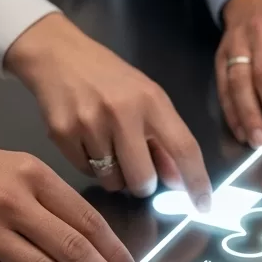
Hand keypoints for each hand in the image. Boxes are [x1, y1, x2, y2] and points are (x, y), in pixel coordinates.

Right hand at [5, 12, 211, 206]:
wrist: (57, 55)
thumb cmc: (110, 79)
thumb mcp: (146, 98)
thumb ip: (164, 139)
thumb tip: (179, 183)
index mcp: (152, 101)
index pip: (184, 149)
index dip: (197, 182)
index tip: (204, 206)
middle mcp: (122, 112)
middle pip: (143, 180)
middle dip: (143, 184)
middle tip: (135, 166)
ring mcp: (89, 123)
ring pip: (113, 182)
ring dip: (115, 174)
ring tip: (107, 146)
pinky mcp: (61, 133)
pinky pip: (85, 172)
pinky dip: (90, 164)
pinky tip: (86, 139)